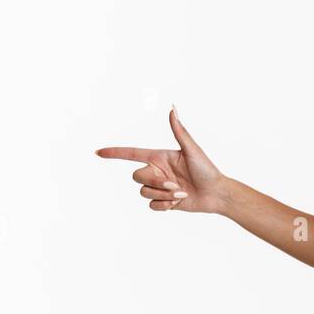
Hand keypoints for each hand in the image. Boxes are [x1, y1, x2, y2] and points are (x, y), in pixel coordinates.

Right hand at [95, 105, 227, 213]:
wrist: (216, 194)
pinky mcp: (163, 201)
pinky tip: (178, 202)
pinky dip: (165, 206)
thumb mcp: (192, 150)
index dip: (114, 153)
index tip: (98, 152)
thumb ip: (179, 130)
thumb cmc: (207, 170)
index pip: (131, 154)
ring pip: (143, 192)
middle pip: (136, 176)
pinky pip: (151, 206)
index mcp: (159, 157)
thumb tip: (172, 108)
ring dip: (163, 195)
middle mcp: (157, 171)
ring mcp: (159, 187)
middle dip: (155, 182)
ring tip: (181, 193)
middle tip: (176, 185)